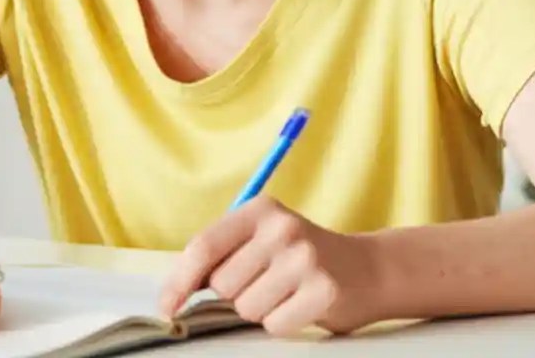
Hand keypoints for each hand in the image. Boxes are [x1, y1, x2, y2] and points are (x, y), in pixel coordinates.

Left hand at [159, 196, 379, 336]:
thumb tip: (172, 292)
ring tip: (285, 293)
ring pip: (246, 308)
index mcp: (259, 210)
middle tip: (266, 283)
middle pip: (222, 285)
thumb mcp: (260, 240)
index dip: (178, 281)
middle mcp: (282, 228)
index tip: (166, 307)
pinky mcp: (323, 290)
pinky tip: (300, 305)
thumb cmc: (299, 259)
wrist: (369, 269)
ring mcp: (305, 258)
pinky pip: (274, 325)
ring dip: (260, 310)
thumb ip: (219, 256)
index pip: (203, 247)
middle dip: (235, 294)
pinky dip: (282, 323)